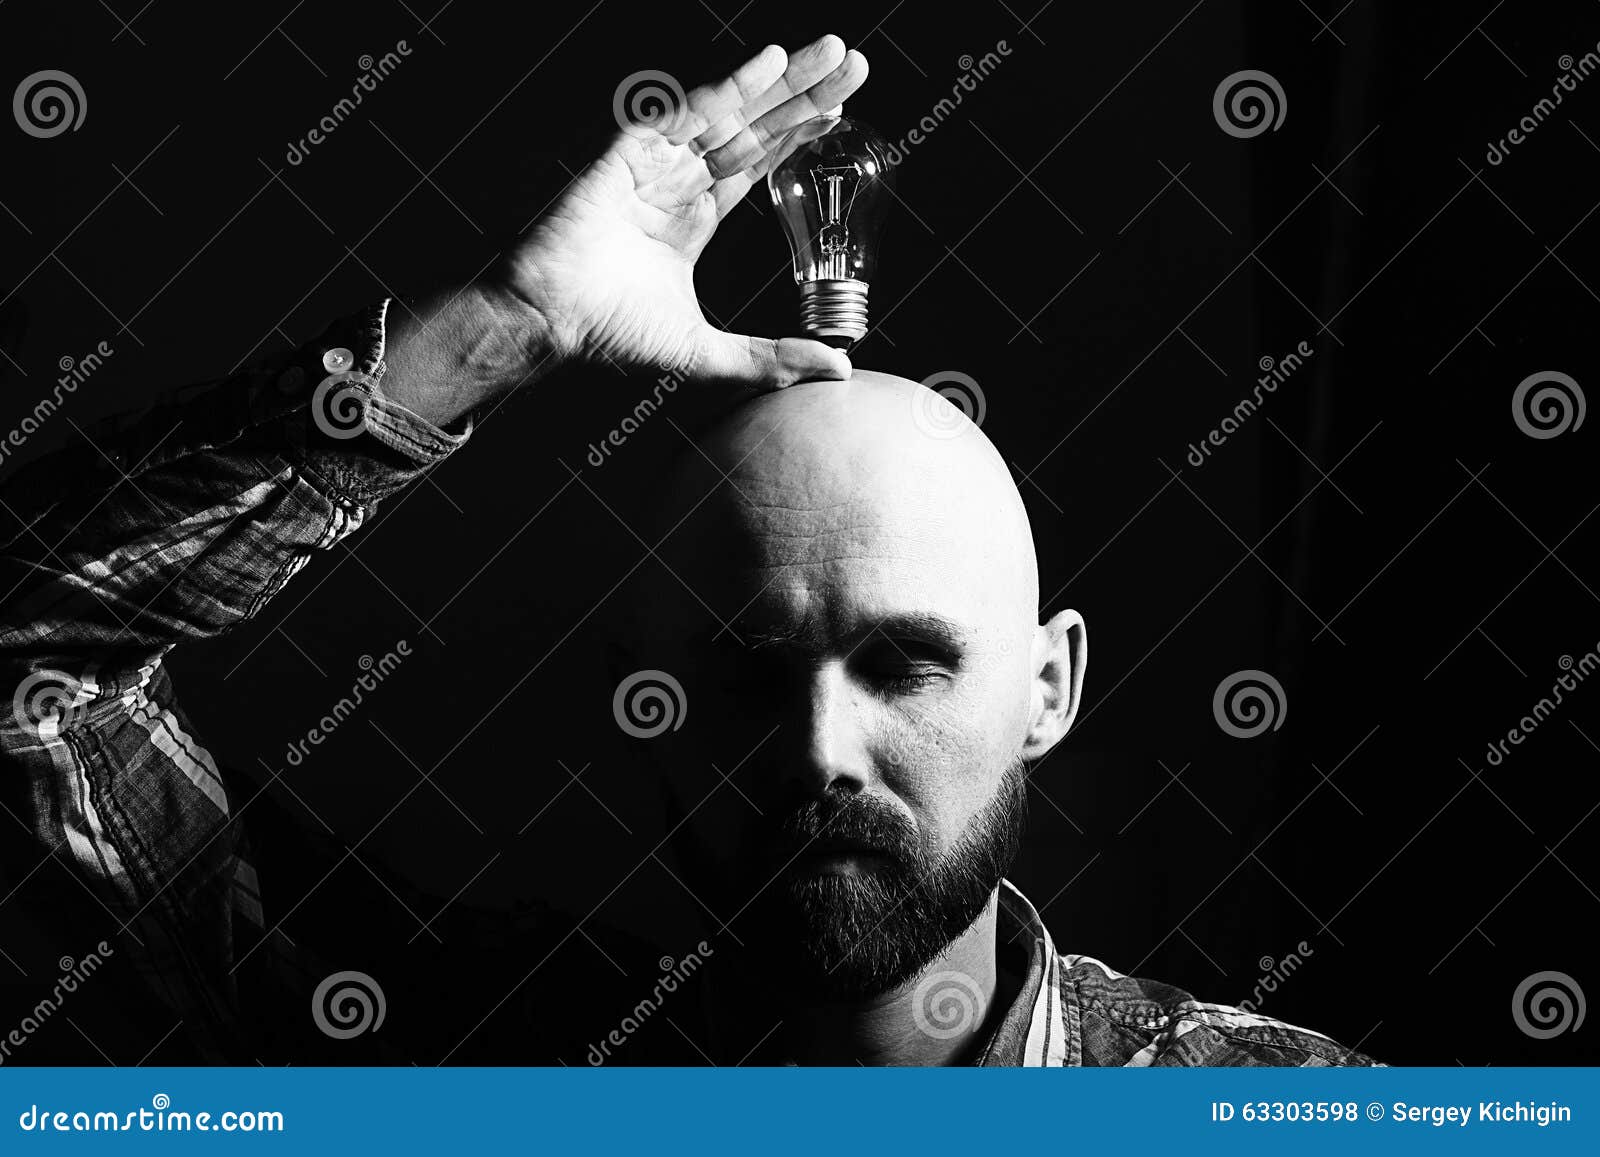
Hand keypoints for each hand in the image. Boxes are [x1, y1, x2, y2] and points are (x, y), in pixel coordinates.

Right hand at [499, 35, 868, 388]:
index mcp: (693, 217)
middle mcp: (678, 182)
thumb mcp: (709, 353)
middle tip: (855, 63)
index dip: (797, 135)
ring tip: (833, 51)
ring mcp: (655, 163)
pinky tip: (769, 62)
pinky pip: (687, 110)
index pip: (758, 163)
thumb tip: (839, 367)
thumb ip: (773, 358)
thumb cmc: (611, 335)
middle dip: (804, 95)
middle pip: (755, 127)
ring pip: (731, 110)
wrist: (551, 320)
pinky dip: (729, 87)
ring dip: (782, 79)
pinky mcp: (630, 152)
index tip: (841, 111)